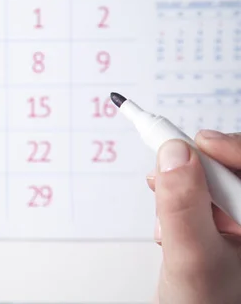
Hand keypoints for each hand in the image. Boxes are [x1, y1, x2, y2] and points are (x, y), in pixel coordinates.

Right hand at [146, 130, 240, 303]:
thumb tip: (174, 155)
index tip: (196, 143)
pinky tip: (168, 225)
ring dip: (179, 190)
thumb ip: (182, 207)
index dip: (229, 150)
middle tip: (165, 176)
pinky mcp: (216, 221)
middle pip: (228, 169)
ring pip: (208, 179)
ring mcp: (234, 220)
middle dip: (194, 171)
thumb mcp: (191, 258)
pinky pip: (196, 193)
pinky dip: (174, 202)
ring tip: (166, 219)